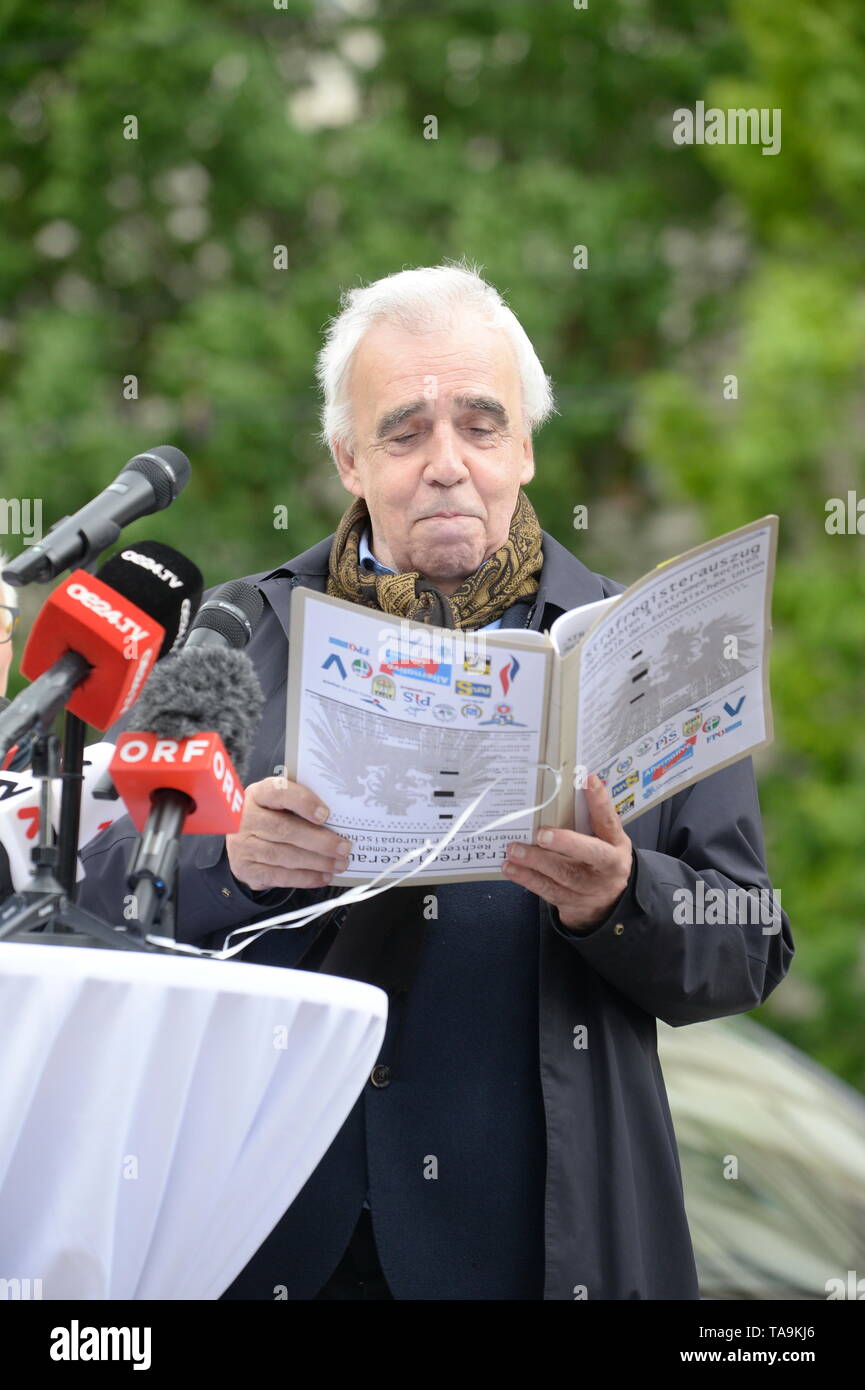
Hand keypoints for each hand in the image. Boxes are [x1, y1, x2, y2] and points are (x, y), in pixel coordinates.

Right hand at [225, 776, 351, 892]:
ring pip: (283, 855)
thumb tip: (342, 818)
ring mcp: (242, 845)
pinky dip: (305, 878)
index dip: (302, 802)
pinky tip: (324, 876)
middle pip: (284, 829)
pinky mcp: (246, 869)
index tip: (325, 814)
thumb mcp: (281, 803)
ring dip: (316, 862)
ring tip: (339, 864)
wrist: (244, 841)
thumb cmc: (273, 817)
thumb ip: (303, 805)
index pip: (278, 792)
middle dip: (319, 841)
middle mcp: (246, 818)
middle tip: (343, 848)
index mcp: (258, 793)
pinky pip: (278, 876)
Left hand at [502, 774, 632, 931]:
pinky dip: (527, 879)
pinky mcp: (571, 903)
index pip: (610, 821)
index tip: (588, 780)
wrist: (607, 905)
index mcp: (616, 846)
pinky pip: (547, 891)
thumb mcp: (607, 842)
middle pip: (589, 854)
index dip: (600, 802)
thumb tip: (576, 782)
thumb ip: (593, 820)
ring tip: (514, 850)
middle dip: (565, 843)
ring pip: (563, 875)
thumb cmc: (601, 862)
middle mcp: (607, 868)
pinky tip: (511, 868)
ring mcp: (589, 889)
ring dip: (536, 862)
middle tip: (541, 834)